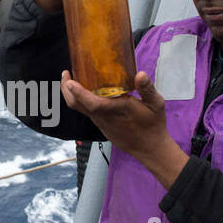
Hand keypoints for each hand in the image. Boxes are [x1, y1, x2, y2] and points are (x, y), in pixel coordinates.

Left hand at [60, 69, 188, 189]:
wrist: (150, 148)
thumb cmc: (153, 125)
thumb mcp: (156, 104)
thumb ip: (147, 89)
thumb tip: (140, 74)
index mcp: (116, 111)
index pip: (92, 103)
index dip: (78, 92)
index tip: (69, 80)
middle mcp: (104, 118)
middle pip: (77, 105)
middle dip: (66, 90)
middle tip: (66, 73)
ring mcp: (101, 123)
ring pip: (80, 109)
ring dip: (73, 95)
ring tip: (73, 79)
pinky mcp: (102, 126)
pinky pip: (87, 113)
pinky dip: (82, 101)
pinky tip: (88, 92)